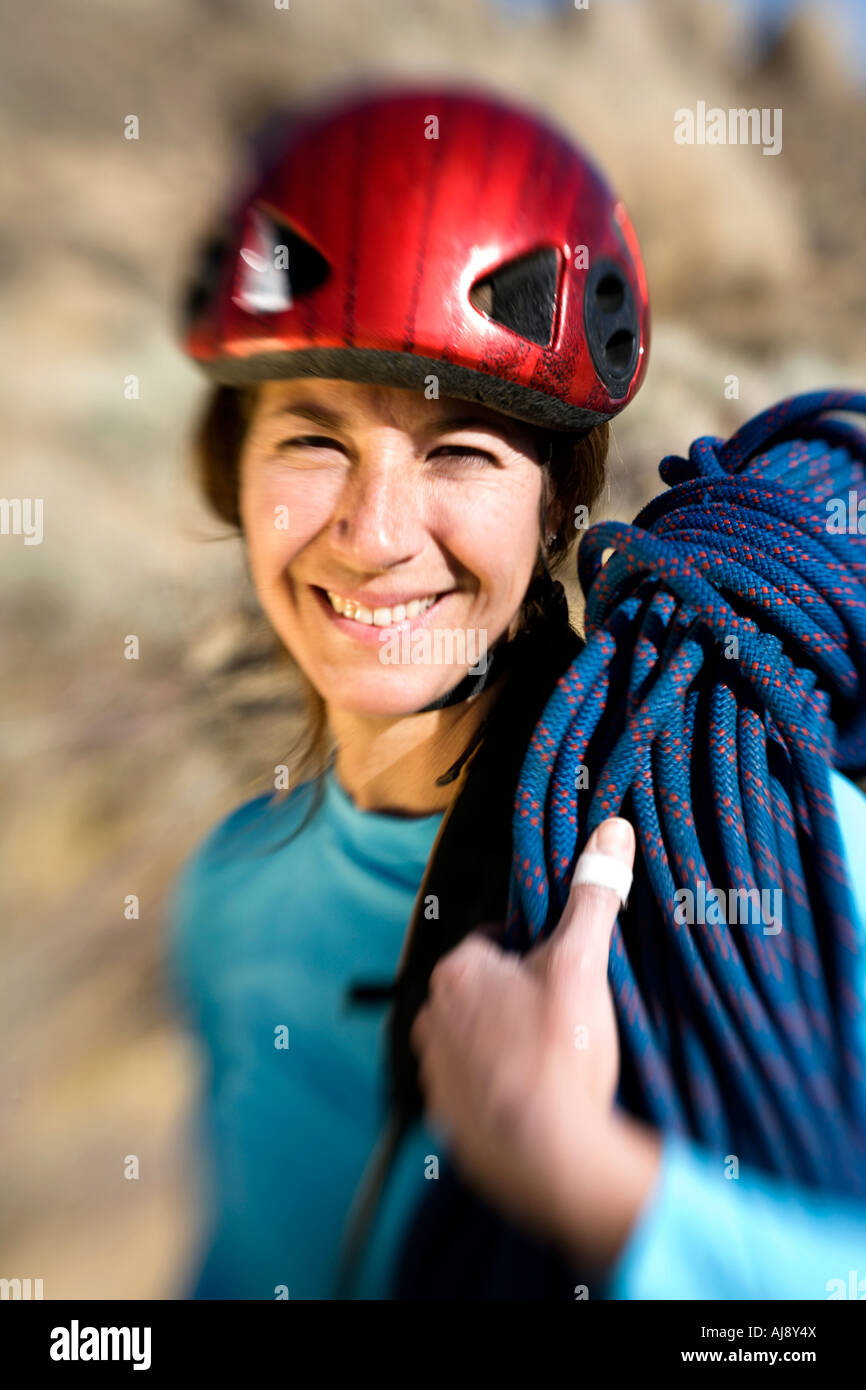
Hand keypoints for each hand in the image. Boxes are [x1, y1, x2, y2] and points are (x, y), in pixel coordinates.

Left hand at [409, 816, 661, 1266]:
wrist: (552, 1156)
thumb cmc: (560, 1051)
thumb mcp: (582, 963)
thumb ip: (594, 895)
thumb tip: (614, 830)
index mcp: (455, 973)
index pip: (491, 944)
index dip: (531, 955)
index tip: (560, 973)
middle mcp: (430, 1020)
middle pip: (481, 994)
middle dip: (516, 1001)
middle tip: (563, 1019)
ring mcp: (435, 1074)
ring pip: (475, 1042)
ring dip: (505, 1047)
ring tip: (552, 1062)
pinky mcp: (446, 1121)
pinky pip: (474, 1091)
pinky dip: (499, 1091)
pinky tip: (537, 1098)